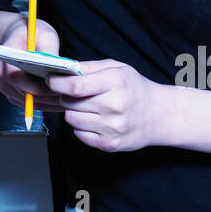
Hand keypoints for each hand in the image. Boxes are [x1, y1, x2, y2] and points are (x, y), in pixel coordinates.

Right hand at [0, 14, 70, 113]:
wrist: (17, 36)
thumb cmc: (30, 33)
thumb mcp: (44, 34)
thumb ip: (49, 50)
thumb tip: (60, 68)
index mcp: (5, 59)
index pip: (20, 78)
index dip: (42, 85)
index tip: (63, 86)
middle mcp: (2, 77)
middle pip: (28, 94)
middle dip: (51, 96)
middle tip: (74, 97)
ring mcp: (7, 89)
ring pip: (32, 103)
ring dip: (51, 103)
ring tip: (73, 100)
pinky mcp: (14, 96)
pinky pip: (32, 105)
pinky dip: (48, 104)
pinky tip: (63, 100)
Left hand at [47, 59, 161, 151]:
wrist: (159, 115)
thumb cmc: (135, 88)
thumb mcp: (117, 68)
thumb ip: (88, 67)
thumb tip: (61, 69)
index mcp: (115, 82)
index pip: (75, 86)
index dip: (57, 83)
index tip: (51, 80)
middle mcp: (114, 106)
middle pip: (70, 103)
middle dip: (65, 96)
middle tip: (75, 93)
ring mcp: (112, 127)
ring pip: (71, 119)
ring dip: (73, 112)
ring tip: (87, 107)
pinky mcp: (109, 144)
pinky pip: (79, 134)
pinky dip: (81, 127)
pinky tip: (94, 120)